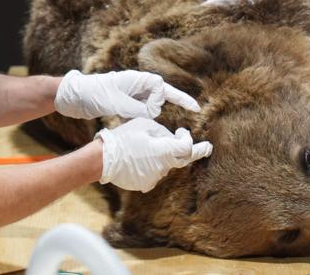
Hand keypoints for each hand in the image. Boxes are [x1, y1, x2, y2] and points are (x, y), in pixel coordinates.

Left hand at [55, 69, 199, 119]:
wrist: (72, 96)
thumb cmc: (94, 94)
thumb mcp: (116, 102)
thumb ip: (137, 107)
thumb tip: (154, 112)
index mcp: (135, 79)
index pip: (160, 86)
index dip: (171, 98)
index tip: (182, 109)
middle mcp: (135, 84)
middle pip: (161, 93)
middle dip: (173, 101)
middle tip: (192, 109)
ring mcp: (130, 93)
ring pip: (151, 102)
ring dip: (153, 111)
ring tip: (147, 119)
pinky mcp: (124, 102)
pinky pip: (141, 109)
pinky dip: (144, 115)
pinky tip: (140, 122)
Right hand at [96, 118, 212, 191]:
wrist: (102, 160)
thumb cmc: (124, 138)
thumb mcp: (145, 124)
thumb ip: (163, 132)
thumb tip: (172, 138)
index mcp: (165, 151)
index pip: (187, 147)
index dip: (188, 138)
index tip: (183, 131)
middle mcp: (163, 167)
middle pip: (183, 159)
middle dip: (195, 152)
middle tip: (207, 148)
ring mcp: (154, 178)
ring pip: (166, 165)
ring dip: (164, 156)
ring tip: (145, 146)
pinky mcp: (145, 184)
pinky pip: (155, 173)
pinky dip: (153, 165)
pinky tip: (142, 159)